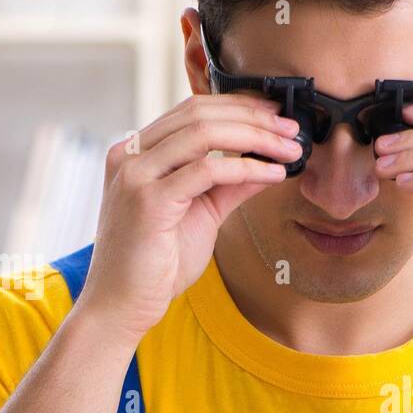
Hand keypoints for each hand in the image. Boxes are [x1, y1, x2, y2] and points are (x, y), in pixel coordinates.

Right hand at [79, 94, 303, 346]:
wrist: (121, 306)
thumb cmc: (156, 266)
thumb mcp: (200, 214)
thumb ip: (228, 186)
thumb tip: (265, 164)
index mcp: (136, 153)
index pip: (192, 110)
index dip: (238, 107)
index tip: (276, 117)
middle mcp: (130, 155)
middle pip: (200, 113)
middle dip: (253, 116)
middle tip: (292, 128)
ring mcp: (135, 175)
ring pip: (204, 133)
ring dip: (255, 137)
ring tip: (290, 147)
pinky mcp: (148, 200)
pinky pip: (207, 170)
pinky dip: (246, 167)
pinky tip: (273, 174)